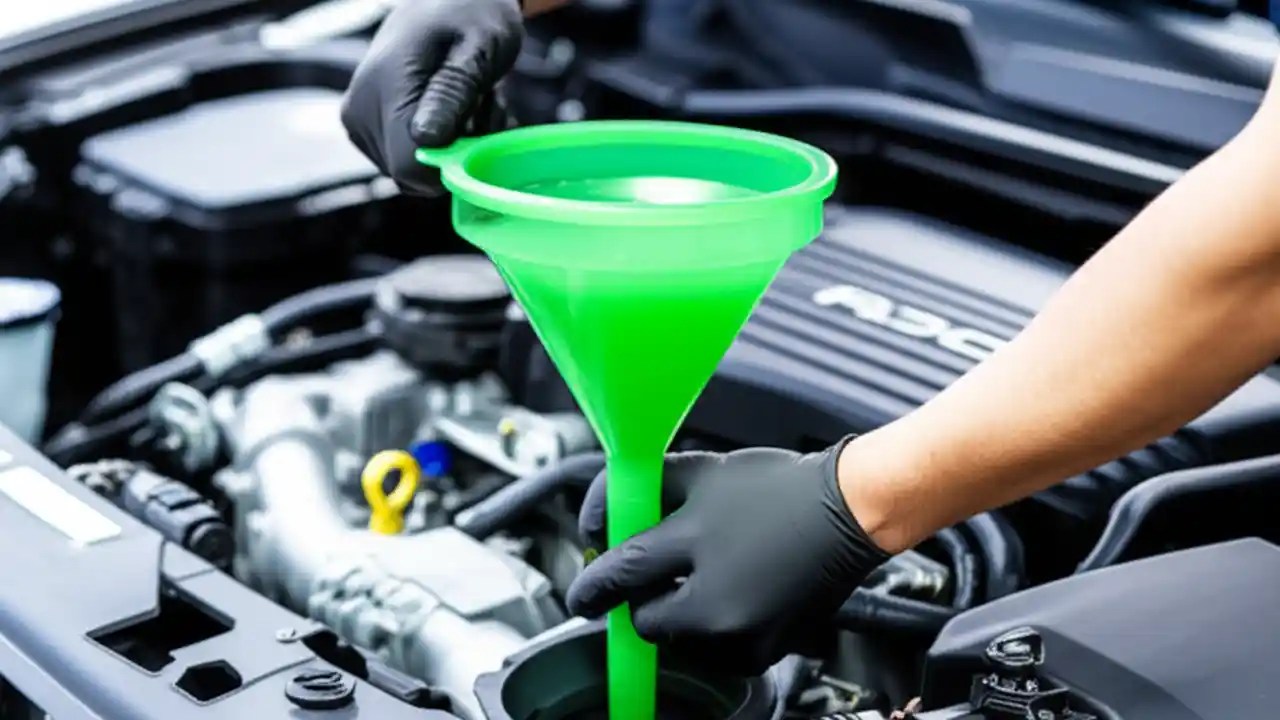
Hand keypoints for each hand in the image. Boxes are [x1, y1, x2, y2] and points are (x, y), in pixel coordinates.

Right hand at [341, 0, 522, 194]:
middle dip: (455, 154)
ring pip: (412, 172)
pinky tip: (452, 111)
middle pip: (412, 175)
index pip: (410, 167)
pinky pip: (406, 162)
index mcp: (382, 89)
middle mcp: (358, 112)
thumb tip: (426, 140)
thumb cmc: (471, 15)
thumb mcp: (478, 46)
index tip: (478, 127)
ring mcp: (357, 123)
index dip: (451, 162)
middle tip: (479, 107)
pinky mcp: (364, 130)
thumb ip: (452, 94)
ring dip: (451, 149)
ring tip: (468, 102)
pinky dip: (438, 145)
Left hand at [566, 440, 889, 674]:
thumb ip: (642, 489)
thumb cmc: (780, 488)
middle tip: (659, 574)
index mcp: (694, 543)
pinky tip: (732, 594)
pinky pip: (713, 652)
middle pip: (645, 619)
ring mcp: (740, 632)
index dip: (592, 586)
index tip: (582, 594)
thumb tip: (600, 517)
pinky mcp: (763, 651)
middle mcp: (715, 598)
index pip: (620, 574)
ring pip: (677, 640)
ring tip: (708, 577)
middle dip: (643, 599)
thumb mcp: (703, 470)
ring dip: (677, 616)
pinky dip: (710, 631)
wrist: (850, 512)